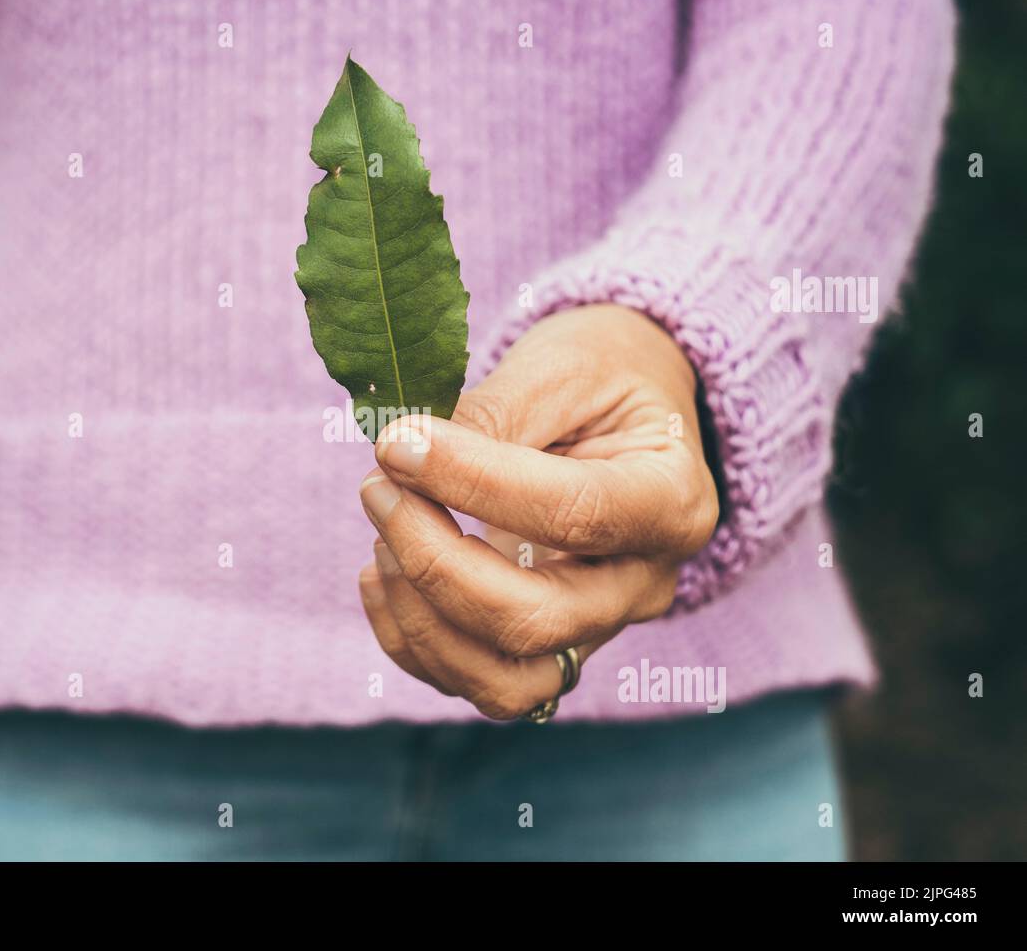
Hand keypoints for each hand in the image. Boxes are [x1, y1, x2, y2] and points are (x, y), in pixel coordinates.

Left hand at [357, 304, 719, 719]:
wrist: (625, 413)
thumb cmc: (599, 378)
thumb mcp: (561, 368)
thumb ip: (494, 415)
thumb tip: (407, 457)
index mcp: (672, 501)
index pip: (573, 514)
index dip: (473, 483)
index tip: (398, 444)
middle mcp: (643, 584)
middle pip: (535, 620)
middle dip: (434, 563)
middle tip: (379, 487)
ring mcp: (597, 629)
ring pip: (505, 682)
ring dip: (419, 617)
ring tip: (381, 535)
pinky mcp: (547, 651)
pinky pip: (473, 682)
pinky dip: (410, 640)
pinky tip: (381, 572)